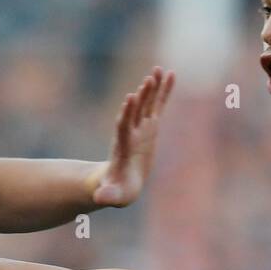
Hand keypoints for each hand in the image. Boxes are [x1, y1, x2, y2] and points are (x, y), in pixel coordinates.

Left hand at [92, 66, 175, 206]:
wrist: (118, 183)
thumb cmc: (116, 190)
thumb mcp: (112, 195)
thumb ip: (107, 195)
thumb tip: (99, 199)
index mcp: (123, 147)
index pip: (124, 127)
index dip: (127, 113)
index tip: (131, 97)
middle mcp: (131, 132)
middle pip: (136, 111)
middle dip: (142, 96)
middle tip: (149, 79)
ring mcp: (141, 128)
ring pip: (147, 104)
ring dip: (153, 87)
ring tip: (159, 70)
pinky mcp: (150, 127)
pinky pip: (158, 106)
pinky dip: (164, 91)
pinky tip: (171, 75)